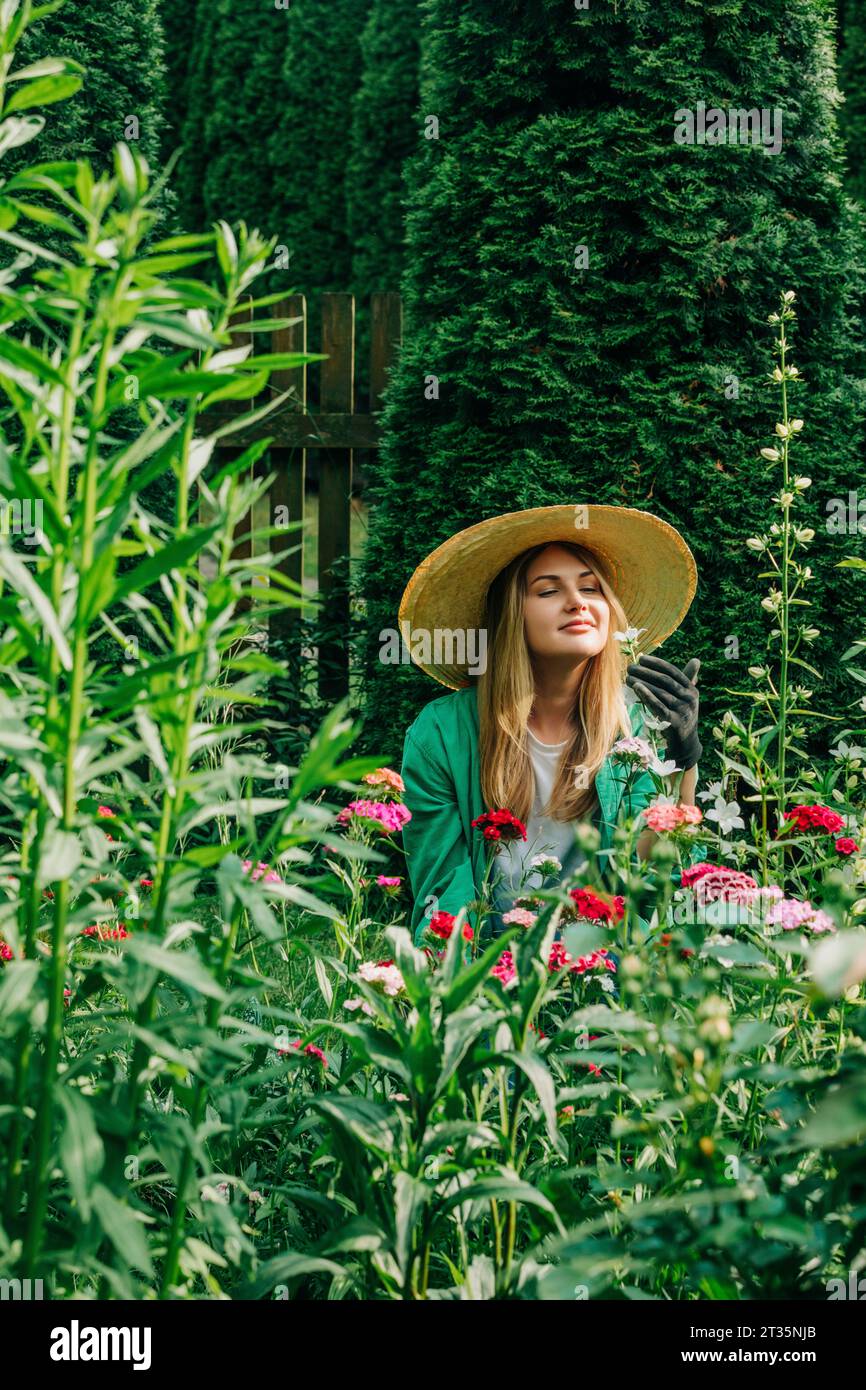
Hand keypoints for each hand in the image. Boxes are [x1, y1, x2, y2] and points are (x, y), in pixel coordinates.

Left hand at [625, 654, 701, 770]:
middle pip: (665, 680)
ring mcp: (683, 711)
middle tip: (630, 667)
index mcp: (692, 690)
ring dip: (642, 683)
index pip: (673, 672)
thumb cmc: (682, 716)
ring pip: (660, 692)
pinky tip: (636, 688)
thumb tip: (696, 660)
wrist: (686, 744)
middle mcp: (690, 699)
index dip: (657, 663)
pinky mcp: (674, 723)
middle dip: (646, 672)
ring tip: (628, 677)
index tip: (642, 658)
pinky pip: (658, 706)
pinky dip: (647, 696)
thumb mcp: (687, 698)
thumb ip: (688, 679)